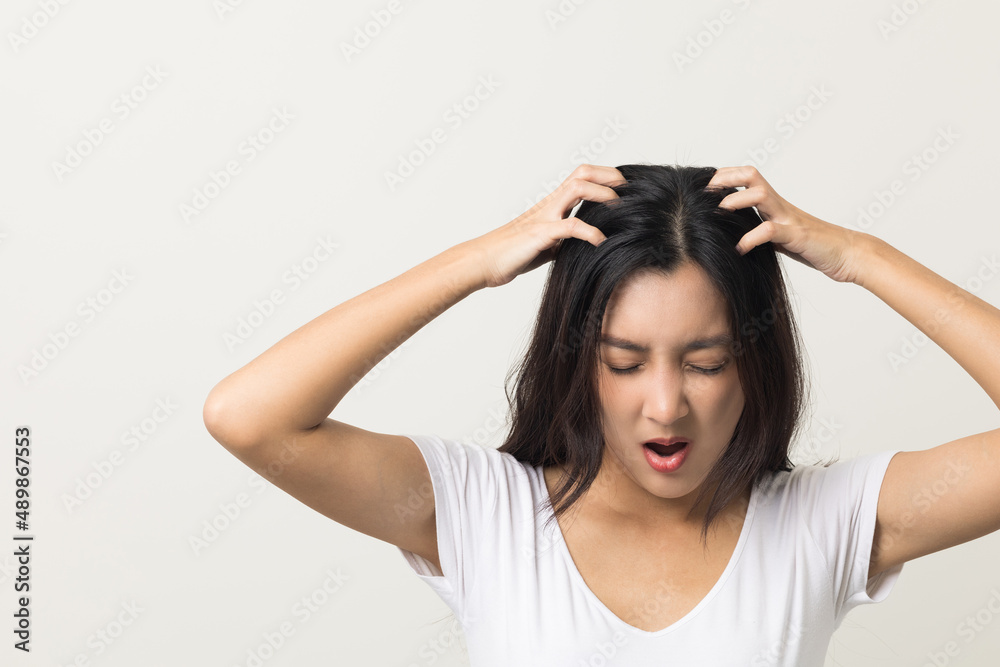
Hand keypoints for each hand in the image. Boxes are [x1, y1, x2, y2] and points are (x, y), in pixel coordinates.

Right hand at [469, 164, 625, 288]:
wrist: (484, 262)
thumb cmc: (511, 254)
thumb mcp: (546, 244)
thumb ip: (563, 239)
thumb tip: (583, 244)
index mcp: (551, 205)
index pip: (580, 178)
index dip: (603, 176)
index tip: (622, 186)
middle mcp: (549, 205)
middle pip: (581, 173)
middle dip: (607, 176)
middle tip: (626, 187)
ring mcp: (545, 217)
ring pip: (577, 189)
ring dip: (602, 194)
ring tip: (619, 206)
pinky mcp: (541, 234)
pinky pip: (571, 226)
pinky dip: (591, 232)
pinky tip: (601, 241)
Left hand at [708, 166, 863, 283]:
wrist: (847, 254)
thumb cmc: (812, 246)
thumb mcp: (779, 235)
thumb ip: (759, 228)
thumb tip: (731, 233)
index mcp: (774, 204)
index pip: (747, 177)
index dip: (725, 176)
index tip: (704, 185)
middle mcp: (780, 206)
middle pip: (752, 176)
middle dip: (726, 179)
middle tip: (706, 192)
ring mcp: (789, 218)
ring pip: (761, 195)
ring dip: (736, 201)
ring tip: (718, 213)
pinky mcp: (796, 236)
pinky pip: (770, 231)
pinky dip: (750, 238)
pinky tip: (739, 249)